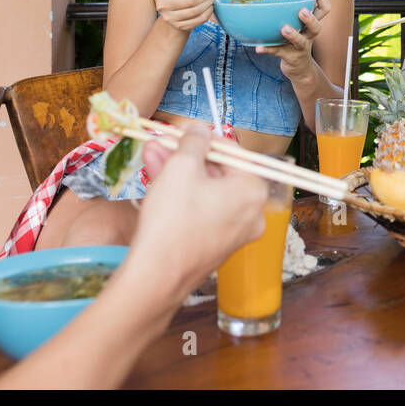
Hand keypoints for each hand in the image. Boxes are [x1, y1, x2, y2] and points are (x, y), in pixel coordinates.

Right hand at [129, 126, 268, 296]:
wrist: (156, 275)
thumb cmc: (173, 217)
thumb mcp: (182, 166)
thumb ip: (194, 141)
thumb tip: (200, 130)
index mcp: (254, 191)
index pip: (234, 153)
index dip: (206, 138)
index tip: (185, 131)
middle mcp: (251, 214)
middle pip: (217, 173)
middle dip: (186, 156)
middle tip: (163, 142)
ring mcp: (233, 234)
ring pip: (205, 192)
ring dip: (177, 172)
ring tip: (151, 155)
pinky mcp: (213, 247)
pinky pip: (200, 212)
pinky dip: (181, 196)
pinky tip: (155, 180)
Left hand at [255, 0, 328, 80]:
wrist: (300, 69)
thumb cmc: (296, 42)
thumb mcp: (298, 27)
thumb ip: (290, 13)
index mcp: (311, 25)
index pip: (324, 9)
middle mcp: (309, 36)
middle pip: (317, 27)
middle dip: (310, 19)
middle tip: (301, 11)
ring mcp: (301, 48)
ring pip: (300, 41)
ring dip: (293, 34)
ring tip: (284, 29)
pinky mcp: (290, 57)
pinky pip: (279, 52)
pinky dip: (268, 50)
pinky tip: (259, 48)